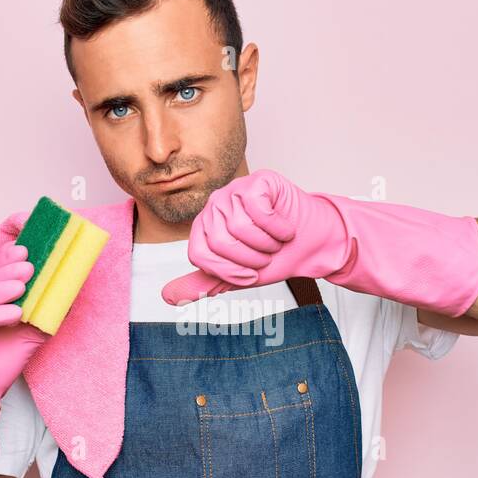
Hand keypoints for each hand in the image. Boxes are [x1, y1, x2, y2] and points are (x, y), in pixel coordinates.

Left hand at [161, 169, 347, 305]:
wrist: (310, 245)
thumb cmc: (275, 257)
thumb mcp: (237, 276)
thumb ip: (204, 284)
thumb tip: (167, 297)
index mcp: (204, 228)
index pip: (200, 255)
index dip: (228, 271)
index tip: (249, 275)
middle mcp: (214, 206)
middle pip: (220, 241)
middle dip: (250, 258)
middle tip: (266, 256)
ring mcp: (234, 190)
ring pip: (241, 226)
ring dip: (266, 243)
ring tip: (275, 242)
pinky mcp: (257, 180)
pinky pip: (259, 209)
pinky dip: (278, 226)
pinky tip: (285, 227)